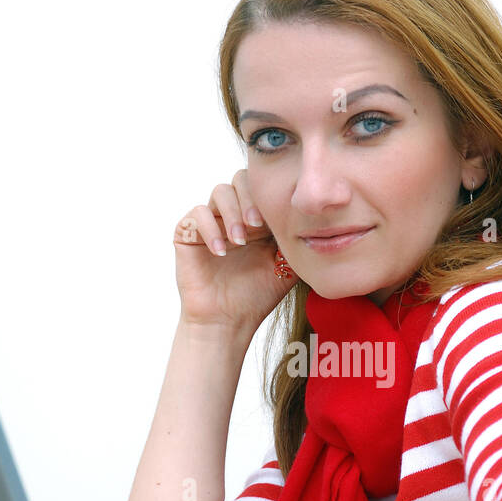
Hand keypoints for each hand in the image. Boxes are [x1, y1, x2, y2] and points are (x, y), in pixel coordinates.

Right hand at [173, 168, 298, 331]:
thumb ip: (297, 242)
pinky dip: (211, 229)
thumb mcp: (286, 267)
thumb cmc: (256, 296)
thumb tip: (313, 221)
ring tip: (240, 241)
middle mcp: (233, 214)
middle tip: (257, 226)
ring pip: (220, 191)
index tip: (273, 225)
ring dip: (232, 212)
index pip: (263, 188)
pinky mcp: (188, 233)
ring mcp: (211, 222)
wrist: (227, 321)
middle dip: (251, 199)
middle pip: (241, 179)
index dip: (269, 198)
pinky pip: (197, 213)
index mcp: (257, 218)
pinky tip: (222, 252)